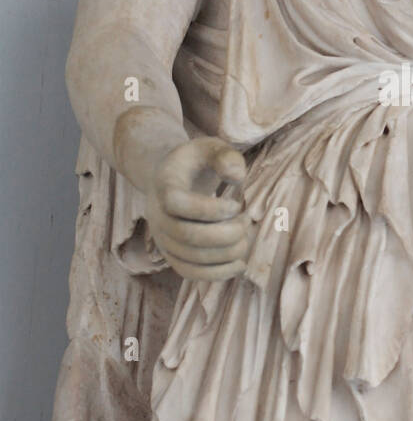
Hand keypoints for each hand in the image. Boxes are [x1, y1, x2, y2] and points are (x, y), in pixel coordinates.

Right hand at [146, 136, 250, 280]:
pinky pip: (190, 273)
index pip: (179, 204)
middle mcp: (158, 215)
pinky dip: (217, 274)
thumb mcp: (210, 147)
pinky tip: (239, 264)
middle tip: (246, 223)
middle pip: (188, 236)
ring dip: (226, 253)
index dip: (213, 209)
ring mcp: (162, 238)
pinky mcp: (171, 255)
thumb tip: (237, 176)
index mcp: (165, 185)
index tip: (236, 204)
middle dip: (227, 234)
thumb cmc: (195, 162)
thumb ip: (226, 156)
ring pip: (191, 258)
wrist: (168, 179)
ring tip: (244, 238)